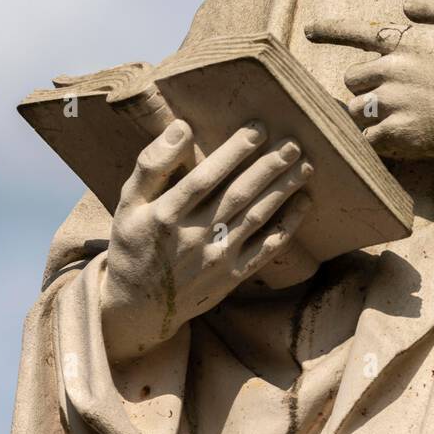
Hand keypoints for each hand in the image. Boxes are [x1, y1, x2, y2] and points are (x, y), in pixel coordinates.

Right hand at [100, 119, 312, 366]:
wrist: (138, 307)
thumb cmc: (134, 242)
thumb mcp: (129, 204)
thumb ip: (152, 165)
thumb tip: (181, 127)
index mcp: (165, 216)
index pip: (204, 178)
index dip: (233, 152)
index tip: (257, 128)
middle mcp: (192, 238)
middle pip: (237, 196)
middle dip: (268, 167)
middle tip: (293, 143)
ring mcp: (215, 259)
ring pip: (255, 218)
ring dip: (282, 190)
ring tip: (304, 165)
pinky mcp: (231, 277)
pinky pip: (265, 249)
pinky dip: (287, 226)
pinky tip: (303, 203)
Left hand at [306, 0, 433, 160]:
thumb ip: (432, 5)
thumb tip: (405, 2)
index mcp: (406, 40)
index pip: (357, 31)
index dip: (330, 30)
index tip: (309, 31)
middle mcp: (393, 69)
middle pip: (353, 78)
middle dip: (365, 84)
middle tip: (389, 92)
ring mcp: (395, 102)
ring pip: (357, 109)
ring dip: (368, 113)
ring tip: (394, 117)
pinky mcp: (401, 133)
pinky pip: (370, 139)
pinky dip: (377, 139)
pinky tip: (395, 138)